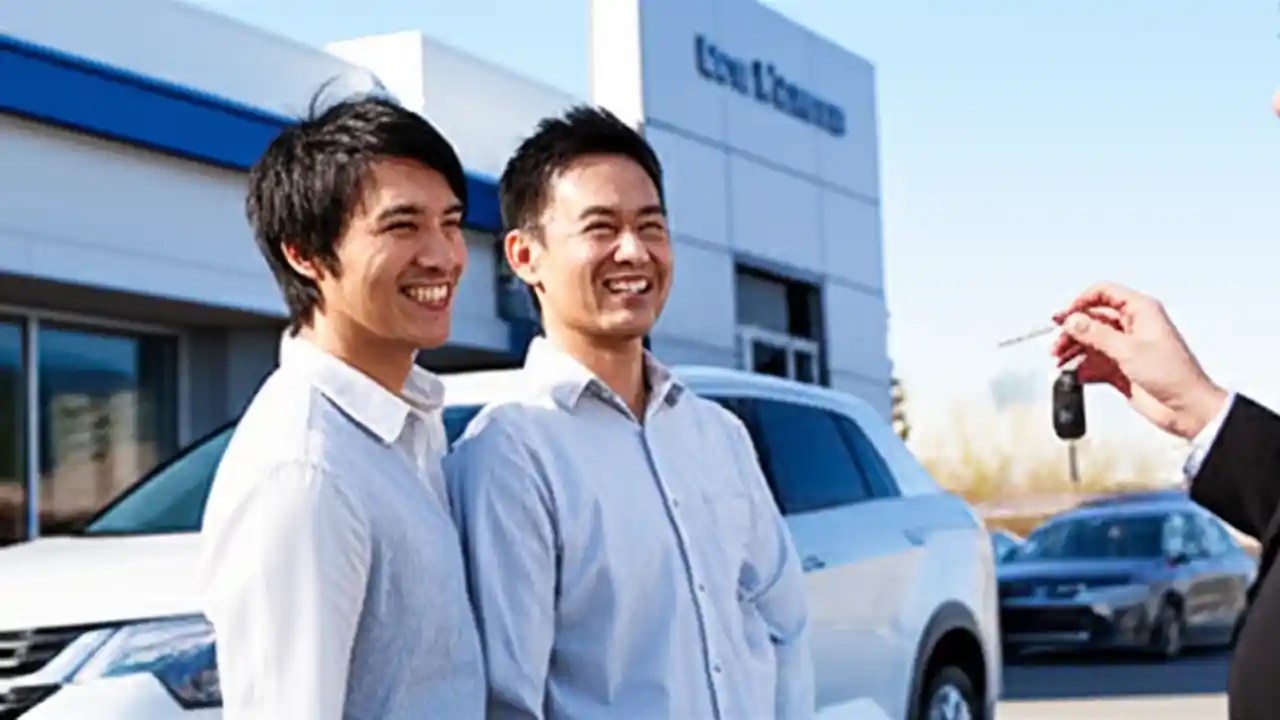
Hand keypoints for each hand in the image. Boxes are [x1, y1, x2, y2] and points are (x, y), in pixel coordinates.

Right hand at [1051, 282, 1227, 439]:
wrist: (1186, 408)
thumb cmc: (1172, 375)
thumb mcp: (1129, 350)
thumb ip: (1096, 333)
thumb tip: (1072, 320)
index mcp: (1141, 311)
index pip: (1105, 294)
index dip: (1082, 302)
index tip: (1066, 317)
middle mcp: (1133, 326)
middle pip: (1093, 319)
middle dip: (1073, 331)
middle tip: (1058, 344)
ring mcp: (1127, 348)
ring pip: (1091, 341)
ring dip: (1074, 349)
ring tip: (1060, 360)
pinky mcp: (1122, 368)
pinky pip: (1095, 362)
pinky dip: (1082, 367)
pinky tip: (1074, 373)